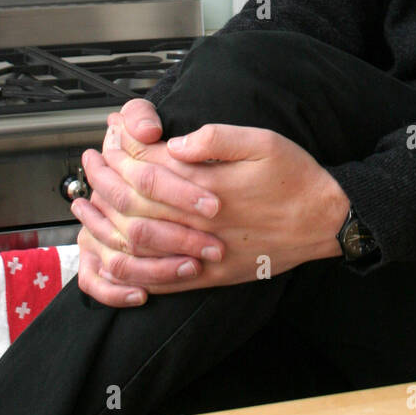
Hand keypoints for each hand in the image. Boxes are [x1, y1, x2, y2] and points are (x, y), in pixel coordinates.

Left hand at [73, 111, 348, 307]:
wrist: (326, 221)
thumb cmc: (296, 177)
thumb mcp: (263, 141)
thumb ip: (218, 137)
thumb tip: (177, 143)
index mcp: (209, 183)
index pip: (149, 166)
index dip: (123, 151)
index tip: (110, 136)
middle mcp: (200, 220)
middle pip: (136, 202)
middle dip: (106, 181)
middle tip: (89, 165)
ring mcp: (203, 251)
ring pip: (140, 243)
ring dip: (109, 224)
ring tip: (90, 206)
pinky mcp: (211, 274)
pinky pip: (161, 278)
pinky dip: (133, 270)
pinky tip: (114, 258)